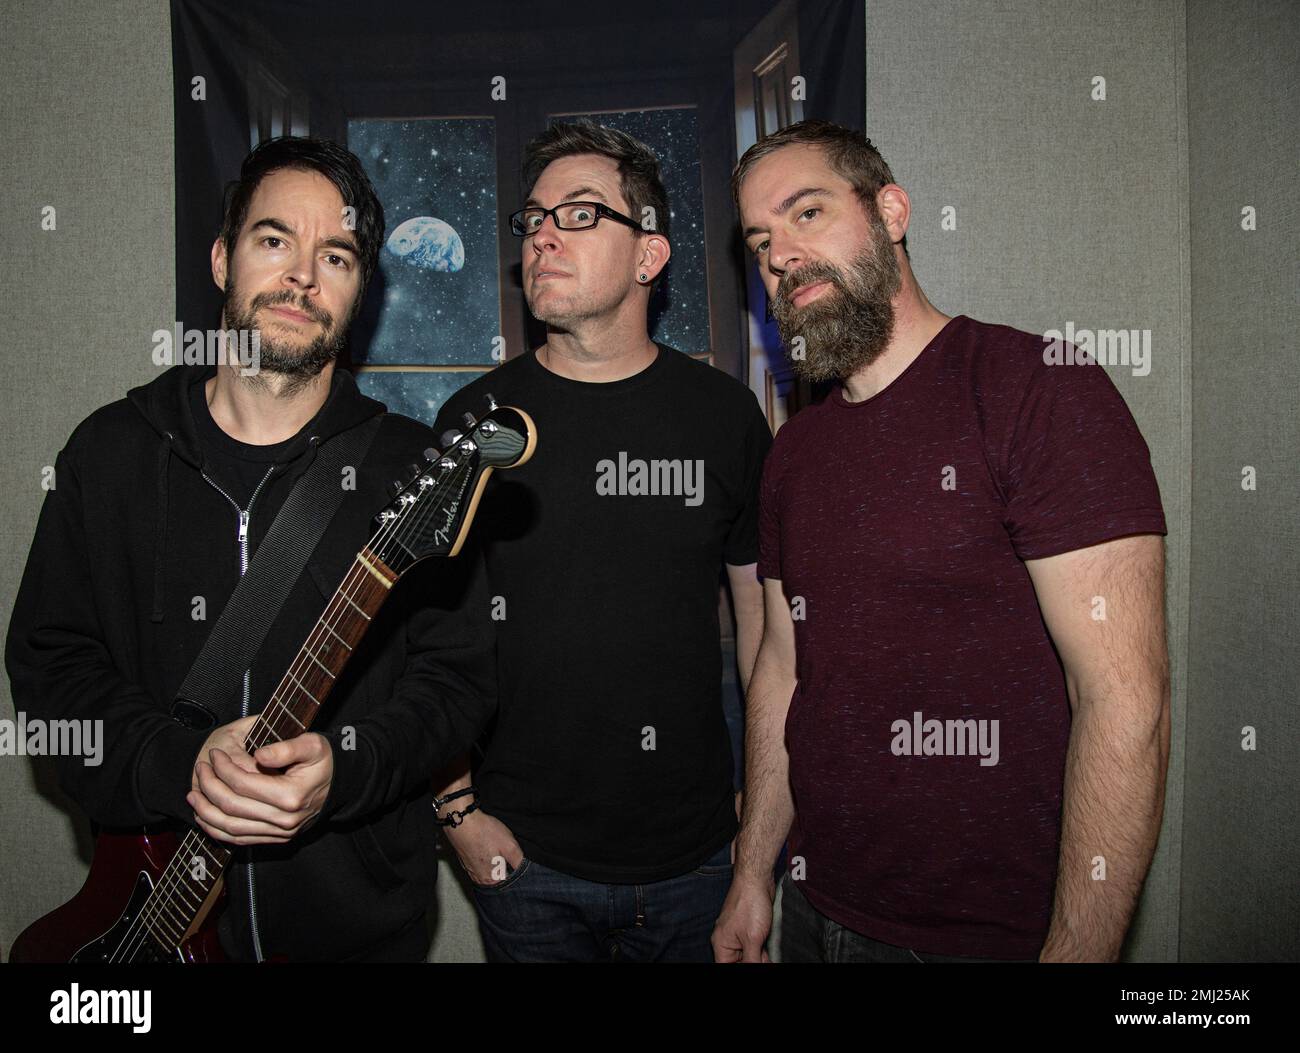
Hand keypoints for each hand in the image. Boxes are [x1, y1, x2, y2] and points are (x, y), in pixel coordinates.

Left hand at [186, 716, 333, 845]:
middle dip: (209, 786)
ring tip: (193, 793)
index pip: (244, 784)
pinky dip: (216, 829)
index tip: (215, 754)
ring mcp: (278, 833)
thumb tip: (259, 754)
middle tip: (201, 768)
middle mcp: (284, 820)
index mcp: (291, 796)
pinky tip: (204, 815)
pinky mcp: (274, 839)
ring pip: (230, 828)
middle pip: (232, 806)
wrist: (338, 784)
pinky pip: (237, 839)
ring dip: (206, 811)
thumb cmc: (323, 761)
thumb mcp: (312, 745)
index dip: (223, 768)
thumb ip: (286, 748)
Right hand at [443, 807, 522, 885]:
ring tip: (494, 845)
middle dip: (504, 864)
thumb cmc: (484, 831)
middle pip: (498, 876)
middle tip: (503, 849)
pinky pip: (479, 863)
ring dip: (494, 860)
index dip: (514, 869)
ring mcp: (470, 870)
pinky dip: (484, 856)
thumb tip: (525, 870)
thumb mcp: (509, 845)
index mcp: (492, 879)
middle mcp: (479, 878)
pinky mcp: (465, 861)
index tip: (513, 857)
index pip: (509, 882)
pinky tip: (485, 845)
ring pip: (489, 870)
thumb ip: (519, 861)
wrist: (460, 820)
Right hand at [712, 872, 775, 962]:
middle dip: (754, 962)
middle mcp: (727, 941)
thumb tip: (756, 968)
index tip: (755, 963)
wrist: (757, 880)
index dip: (739, 969)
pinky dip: (762, 950)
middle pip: (739, 962)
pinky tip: (769, 947)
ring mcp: (738, 934)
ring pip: (749, 955)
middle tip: (765, 958)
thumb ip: (752, 960)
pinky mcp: (749, 929)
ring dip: (760, 957)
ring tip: (766, 949)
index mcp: (721, 944)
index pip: (726, 967)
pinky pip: (754, 946)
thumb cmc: (750, 904)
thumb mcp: (752, 939)